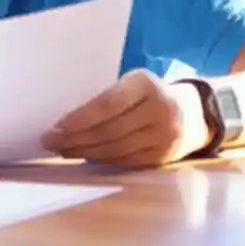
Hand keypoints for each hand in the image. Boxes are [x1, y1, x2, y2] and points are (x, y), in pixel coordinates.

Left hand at [41, 70, 210, 168]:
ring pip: (115, 149)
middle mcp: (160, 110)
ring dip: (84, 152)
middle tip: (50, 141)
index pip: (107, 105)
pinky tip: (85, 156)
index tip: (56, 125)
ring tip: (62, 149)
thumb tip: (65, 121)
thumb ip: (108, 98)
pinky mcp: (164, 156)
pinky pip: (126, 160)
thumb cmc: (149, 95)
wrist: (194, 112)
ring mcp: (165, 136)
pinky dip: (102, 160)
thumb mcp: (133, 85)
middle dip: (74, 138)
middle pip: (108, 130)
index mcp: (147, 85)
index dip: (80, 118)